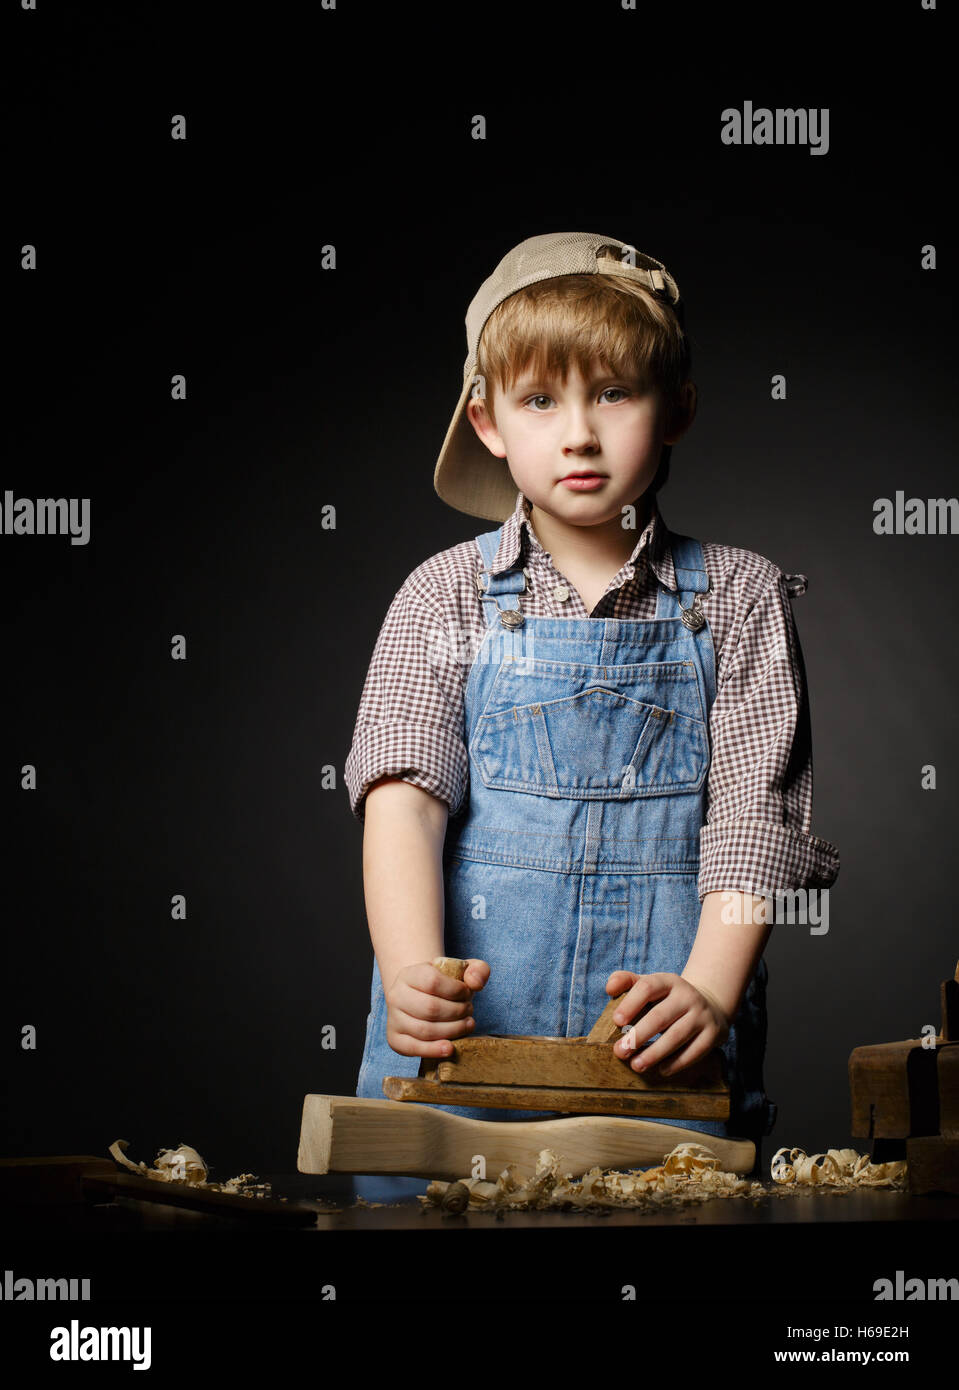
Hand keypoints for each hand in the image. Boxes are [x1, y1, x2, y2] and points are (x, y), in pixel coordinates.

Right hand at [384, 958, 489, 1057]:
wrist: (421, 998)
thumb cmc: (445, 986)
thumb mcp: (462, 971)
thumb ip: (477, 970)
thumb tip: (475, 984)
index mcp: (409, 974)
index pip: (432, 981)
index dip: (456, 990)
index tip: (467, 994)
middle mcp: (396, 995)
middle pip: (430, 1008)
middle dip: (458, 1012)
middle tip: (469, 1011)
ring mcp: (394, 1018)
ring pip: (425, 1030)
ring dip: (452, 1030)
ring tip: (466, 1025)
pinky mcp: (395, 1039)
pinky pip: (413, 1048)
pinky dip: (433, 1050)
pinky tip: (450, 1048)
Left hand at [604, 970, 729, 1077]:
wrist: (710, 1005)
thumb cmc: (668, 999)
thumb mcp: (651, 985)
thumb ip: (627, 981)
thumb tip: (610, 988)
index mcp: (668, 981)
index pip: (647, 987)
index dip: (631, 1004)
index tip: (616, 1021)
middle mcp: (687, 996)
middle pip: (660, 1016)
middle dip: (638, 1036)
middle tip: (620, 1052)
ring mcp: (702, 1015)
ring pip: (676, 1036)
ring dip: (654, 1053)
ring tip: (636, 1065)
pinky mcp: (713, 1034)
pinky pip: (694, 1051)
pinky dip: (676, 1063)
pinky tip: (661, 1070)